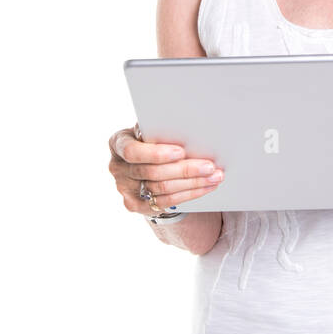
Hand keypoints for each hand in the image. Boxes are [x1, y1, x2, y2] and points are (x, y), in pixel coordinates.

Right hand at [108, 124, 224, 216]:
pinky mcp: (136, 205)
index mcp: (118, 143)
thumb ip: (160, 130)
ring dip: (193, 183)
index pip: (132, 152)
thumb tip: (188, 129)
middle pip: (153, 172)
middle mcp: (117, 167)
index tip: (181, 151)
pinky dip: (190, 194)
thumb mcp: (150, 131)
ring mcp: (125, 189)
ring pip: (162, 188)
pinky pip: (166, 201)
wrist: (146, 163)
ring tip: (215, 176)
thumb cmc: (151, 140)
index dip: (156, 153)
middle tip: (210, 166)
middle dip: (185, 169)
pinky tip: (206, 187)